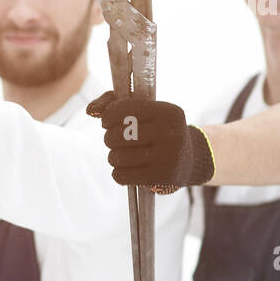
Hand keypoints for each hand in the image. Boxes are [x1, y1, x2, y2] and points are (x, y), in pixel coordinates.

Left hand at [86, 91, 214, 190]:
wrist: (189, 159)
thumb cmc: (158, 130)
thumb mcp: (145, 110)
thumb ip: (113, 102)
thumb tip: (90, 110)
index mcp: (168, 112)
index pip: (121, 110)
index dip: (107, 117)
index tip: (108, 122)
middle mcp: (171, 134)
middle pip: (117, 135)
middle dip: (109, 138)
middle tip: (115, 140)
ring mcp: (168, 158)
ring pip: (118, 157)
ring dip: (113, 157)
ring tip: (121, 155)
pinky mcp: (162, 179)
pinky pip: (122, 176)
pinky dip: (118, 173)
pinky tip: (127, 169)